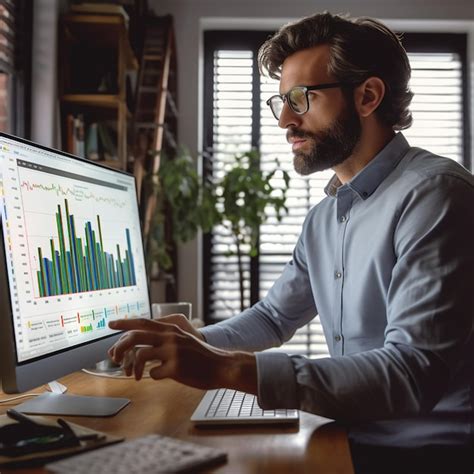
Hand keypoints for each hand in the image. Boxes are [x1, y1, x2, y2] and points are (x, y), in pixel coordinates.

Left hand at [107, 318, 256, 393]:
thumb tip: (141, 344)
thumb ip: (164, 338)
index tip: (110, 324)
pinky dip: (152, 377)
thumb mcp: (182, 339)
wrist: (221, 365)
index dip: (124, 322)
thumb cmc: (200, 355)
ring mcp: (172, 352)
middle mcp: (170, 337)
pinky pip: (153, 374)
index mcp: (170, 329)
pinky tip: (160, 377)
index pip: (142, 321)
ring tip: (136, 375)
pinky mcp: (175, 368)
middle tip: (115, 357)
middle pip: (135, 336)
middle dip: (119, 347)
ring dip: (133, 367)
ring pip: (140, 355)